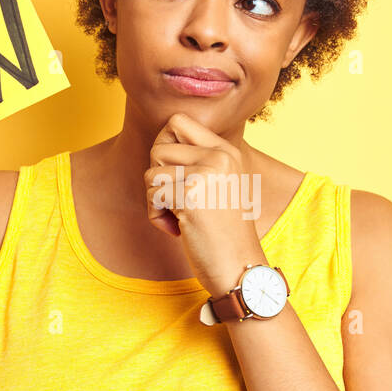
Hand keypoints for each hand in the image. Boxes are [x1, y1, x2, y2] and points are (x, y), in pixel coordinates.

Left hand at [144, 113, 266, 297]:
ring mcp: (206, 173)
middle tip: (177, 202)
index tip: (173, 175)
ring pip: (151, 173)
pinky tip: (178, 230)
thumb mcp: (219, 187)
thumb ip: (197, 162)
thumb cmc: (223, 234)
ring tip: (180, 218)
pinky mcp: (191, 195)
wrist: (241, 269)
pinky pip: (152, 196)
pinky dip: (157, 217)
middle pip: (159, 148)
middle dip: (158, 178)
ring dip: (157, 201)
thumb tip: (158, 145)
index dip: (164, 146)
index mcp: (228, 151)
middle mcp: (219, 156)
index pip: (178, 121)